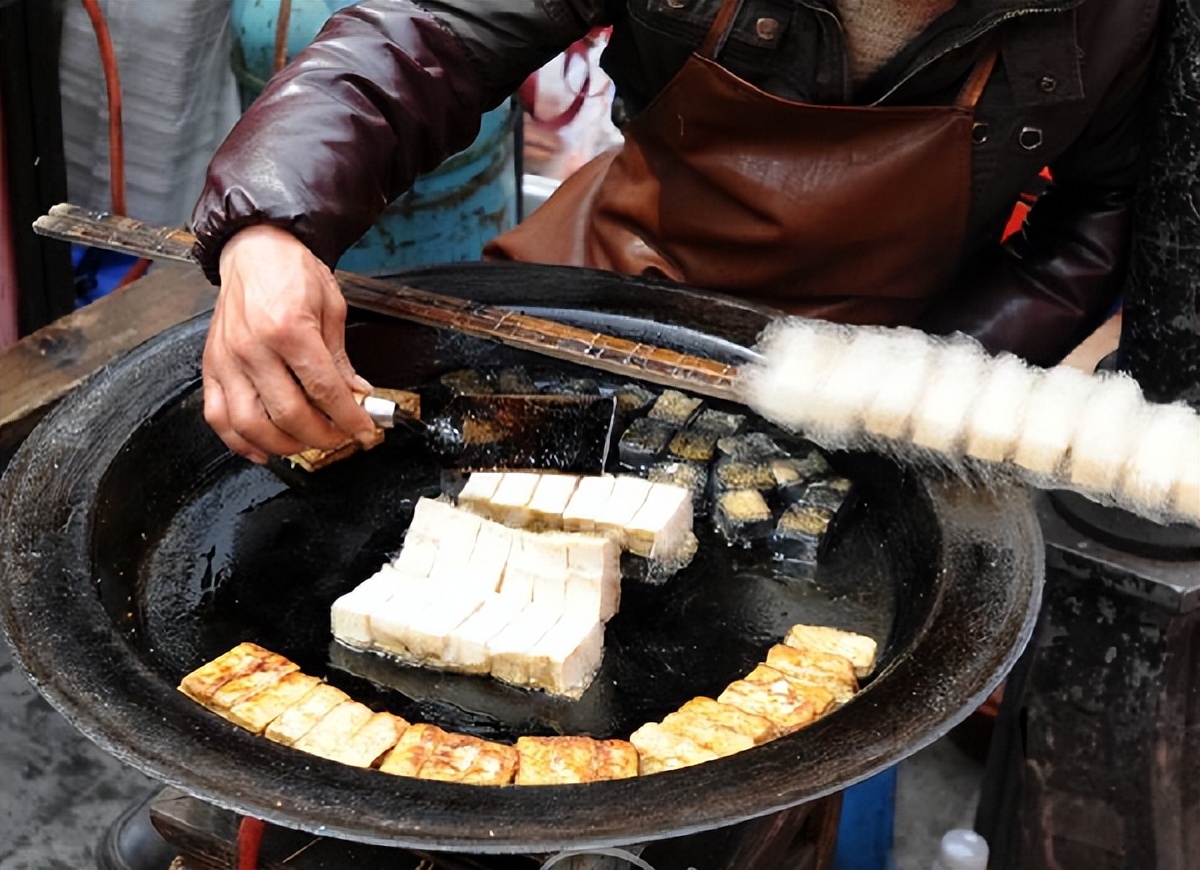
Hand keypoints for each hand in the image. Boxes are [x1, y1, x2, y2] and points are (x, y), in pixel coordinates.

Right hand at [203, 224, 375, 462]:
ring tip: (308, 443)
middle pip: (289, 415)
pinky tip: (263, 448)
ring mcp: (227, 360)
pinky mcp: (211, 367)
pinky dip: (239, 441)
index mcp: (288, 329)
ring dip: (284, 445)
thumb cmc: (292, 272)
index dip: (350, 419)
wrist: (254, 249)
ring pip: (250, 425)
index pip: (325, 390)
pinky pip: (217, 417)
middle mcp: (253, 348)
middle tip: (340, 438)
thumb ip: (341, 358)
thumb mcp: (332, 309)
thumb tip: (356, 396)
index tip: (366, 433)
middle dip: (323, 437)